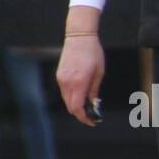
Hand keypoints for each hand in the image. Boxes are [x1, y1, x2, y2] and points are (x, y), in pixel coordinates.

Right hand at [57, 7, 105, 124]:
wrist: (79, 37)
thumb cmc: (93, 53)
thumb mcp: (99, 73)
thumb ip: (94, 90)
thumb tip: (94, 105)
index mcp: (79, 81)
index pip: (77, 107)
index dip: (84, 117)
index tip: (92, 122)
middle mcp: (67, 81)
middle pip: (70, 106)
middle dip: (80, 114)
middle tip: (92, 117)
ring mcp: (61, 78)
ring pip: (66, 100)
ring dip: (76, 106)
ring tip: (88, 108)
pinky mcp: (59, 75)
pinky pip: (65, 92)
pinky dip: (72, 98)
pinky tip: (81, 97)